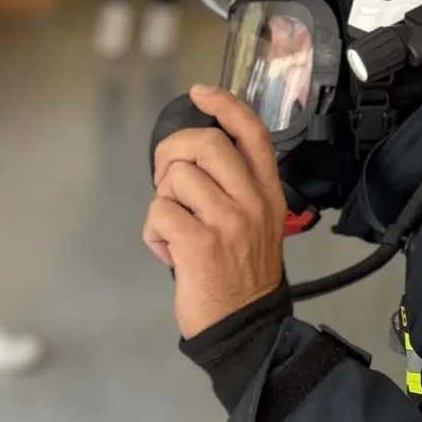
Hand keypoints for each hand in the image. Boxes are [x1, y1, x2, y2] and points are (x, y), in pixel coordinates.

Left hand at [144, 85, 286, 337]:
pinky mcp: (200, 244)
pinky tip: (169, 252)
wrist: (246, 328)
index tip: (201, 93)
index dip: (225, 105)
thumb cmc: (243, 277)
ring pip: (175, 178)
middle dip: (172, 155)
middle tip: (167, 182)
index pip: (252, 133)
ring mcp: (228, 221)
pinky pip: (159, 212)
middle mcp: (252, 202)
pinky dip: (154, 232)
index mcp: (268, 193)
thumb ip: (234, 188)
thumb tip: (190, 163)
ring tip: (174, 230)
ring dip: (163, 202)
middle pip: (204, 143)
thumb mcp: (257, 224)